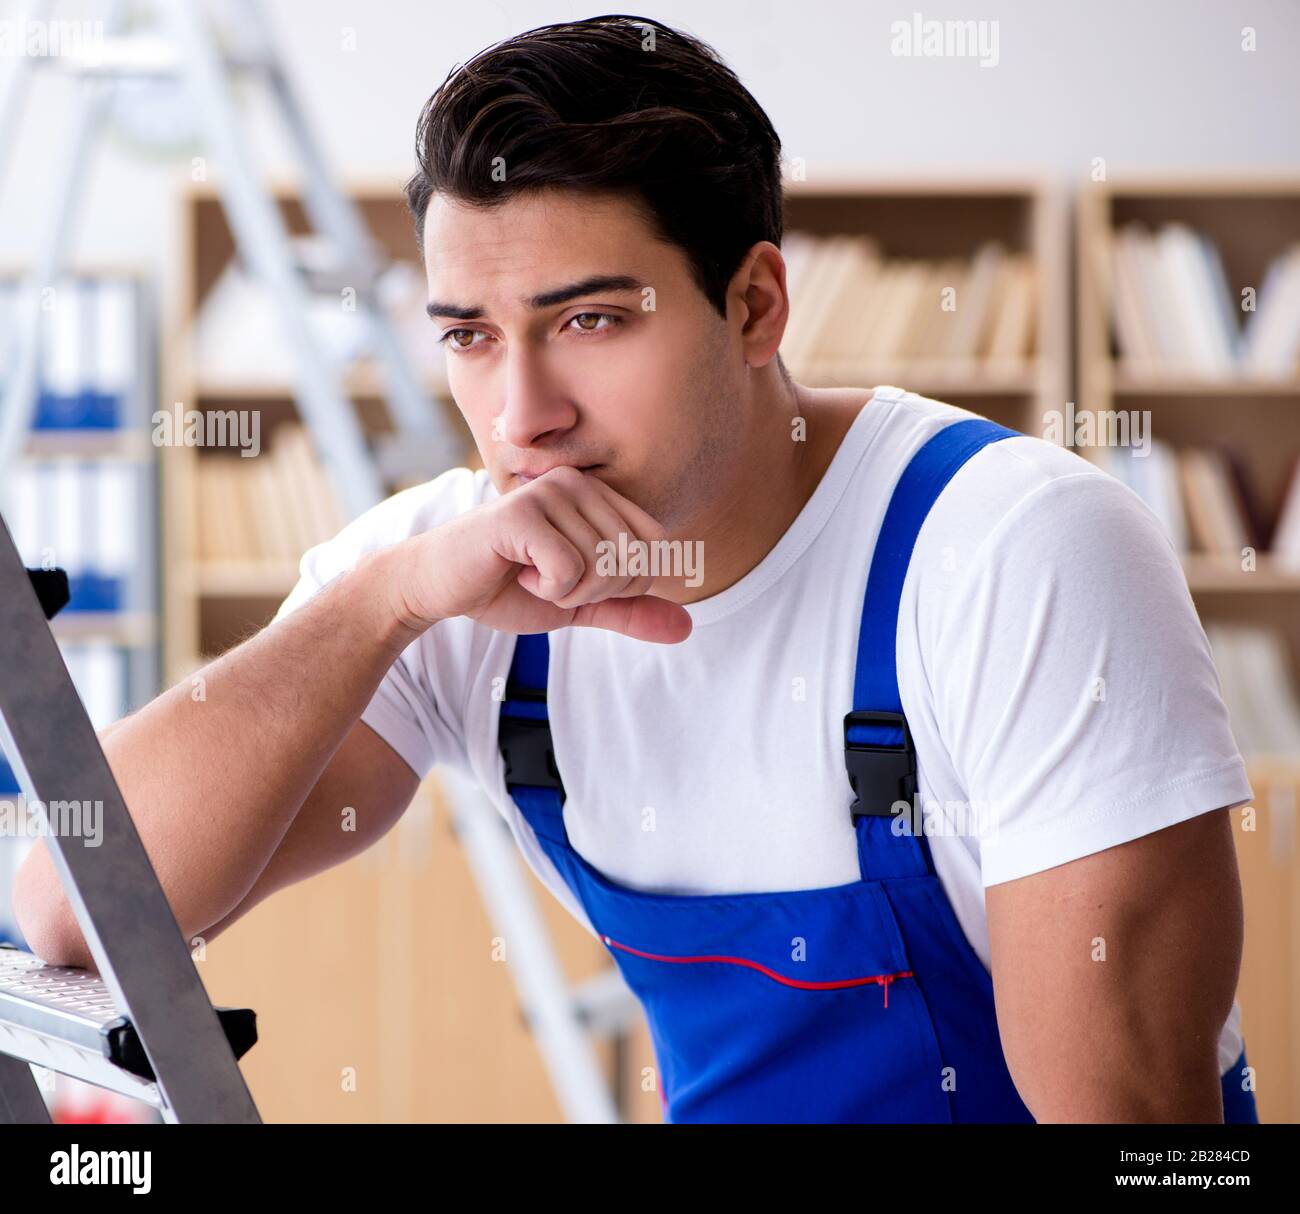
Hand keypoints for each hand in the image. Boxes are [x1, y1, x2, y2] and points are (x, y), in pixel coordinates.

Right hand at [394, 465, 692, 642]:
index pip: (654, 546)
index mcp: (597, 494)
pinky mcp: (521, 513)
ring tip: (531, 575)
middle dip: (596, 591)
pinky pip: (570, 570)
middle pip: (632, 559)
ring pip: (603, 567)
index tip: (576, 580)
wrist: (440, 588)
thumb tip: (686, 627)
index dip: (624, 584)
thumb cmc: (506, 586)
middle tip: (552, 581)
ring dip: (568, 592)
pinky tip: (517, 573)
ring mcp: (549, 493)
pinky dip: (548, 590)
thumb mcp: (579, 603)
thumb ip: (629, 611)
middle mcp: (578, 483)